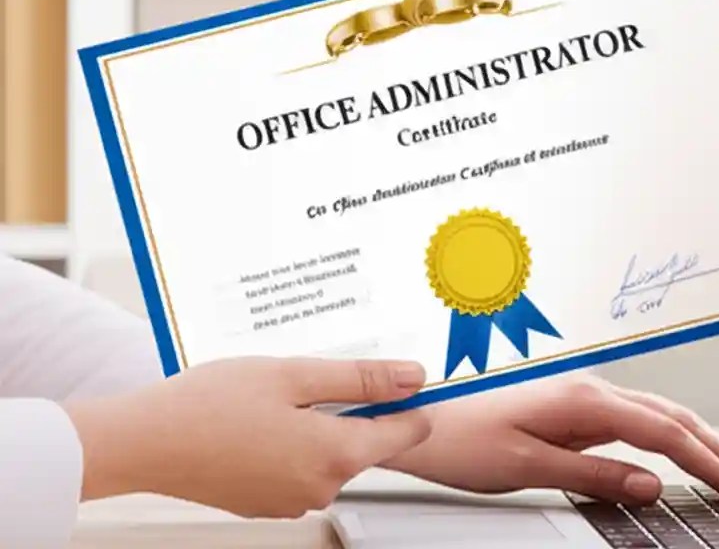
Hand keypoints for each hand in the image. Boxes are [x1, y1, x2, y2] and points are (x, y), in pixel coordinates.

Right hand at [64, 357, 432, 517]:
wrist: (143, 443)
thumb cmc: (210, 404)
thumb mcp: (294, 375)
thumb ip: (361, 379)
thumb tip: (414, 377)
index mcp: (337, 454)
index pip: (409, 431)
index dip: (408, 399)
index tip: (398, 375)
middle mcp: (321, 487)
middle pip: (367, 441)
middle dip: (352, 407)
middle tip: (311, 376)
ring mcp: (293, 502)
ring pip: (331, 453)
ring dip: (318, 423)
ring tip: (276, 397)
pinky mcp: (267, 504)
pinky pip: (299, 467)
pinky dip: (290, 442)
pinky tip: (258, 421)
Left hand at [382, 374, 718, 504]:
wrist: (418, 416)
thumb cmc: (460, 438)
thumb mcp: (525, 467)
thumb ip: (593, 475)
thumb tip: (652, 486)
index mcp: (585, 400)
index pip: (667, 435)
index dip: (712, 464)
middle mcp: (592, 390)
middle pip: (677, 420)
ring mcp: (586, 397)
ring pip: (663, 417)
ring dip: (705, 445)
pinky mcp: (576, 408)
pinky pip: (640, 423)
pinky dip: (674, 441)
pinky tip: (687, 458)